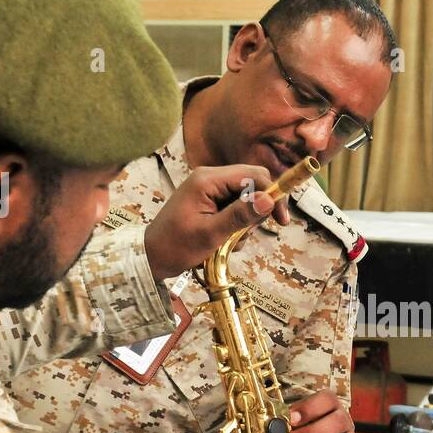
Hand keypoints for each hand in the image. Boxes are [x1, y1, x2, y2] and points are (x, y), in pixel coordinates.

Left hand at [143, 164, 292, 280]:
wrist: (151, 257)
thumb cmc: (176, 246)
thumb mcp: (211, 234)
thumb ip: (240, 215)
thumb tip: (269, 200)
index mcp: (207, 179)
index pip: (253, 175)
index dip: (272, 194)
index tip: (281, 220)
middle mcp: (209, 178)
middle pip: (252, 183)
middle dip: (258, 210)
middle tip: (251, 233)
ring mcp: (209, 188)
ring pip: (246, 198)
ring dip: (246, 222)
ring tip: (231, 241)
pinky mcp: (209, 200)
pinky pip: (235, 206)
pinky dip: (236, 225)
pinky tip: (225, 240)